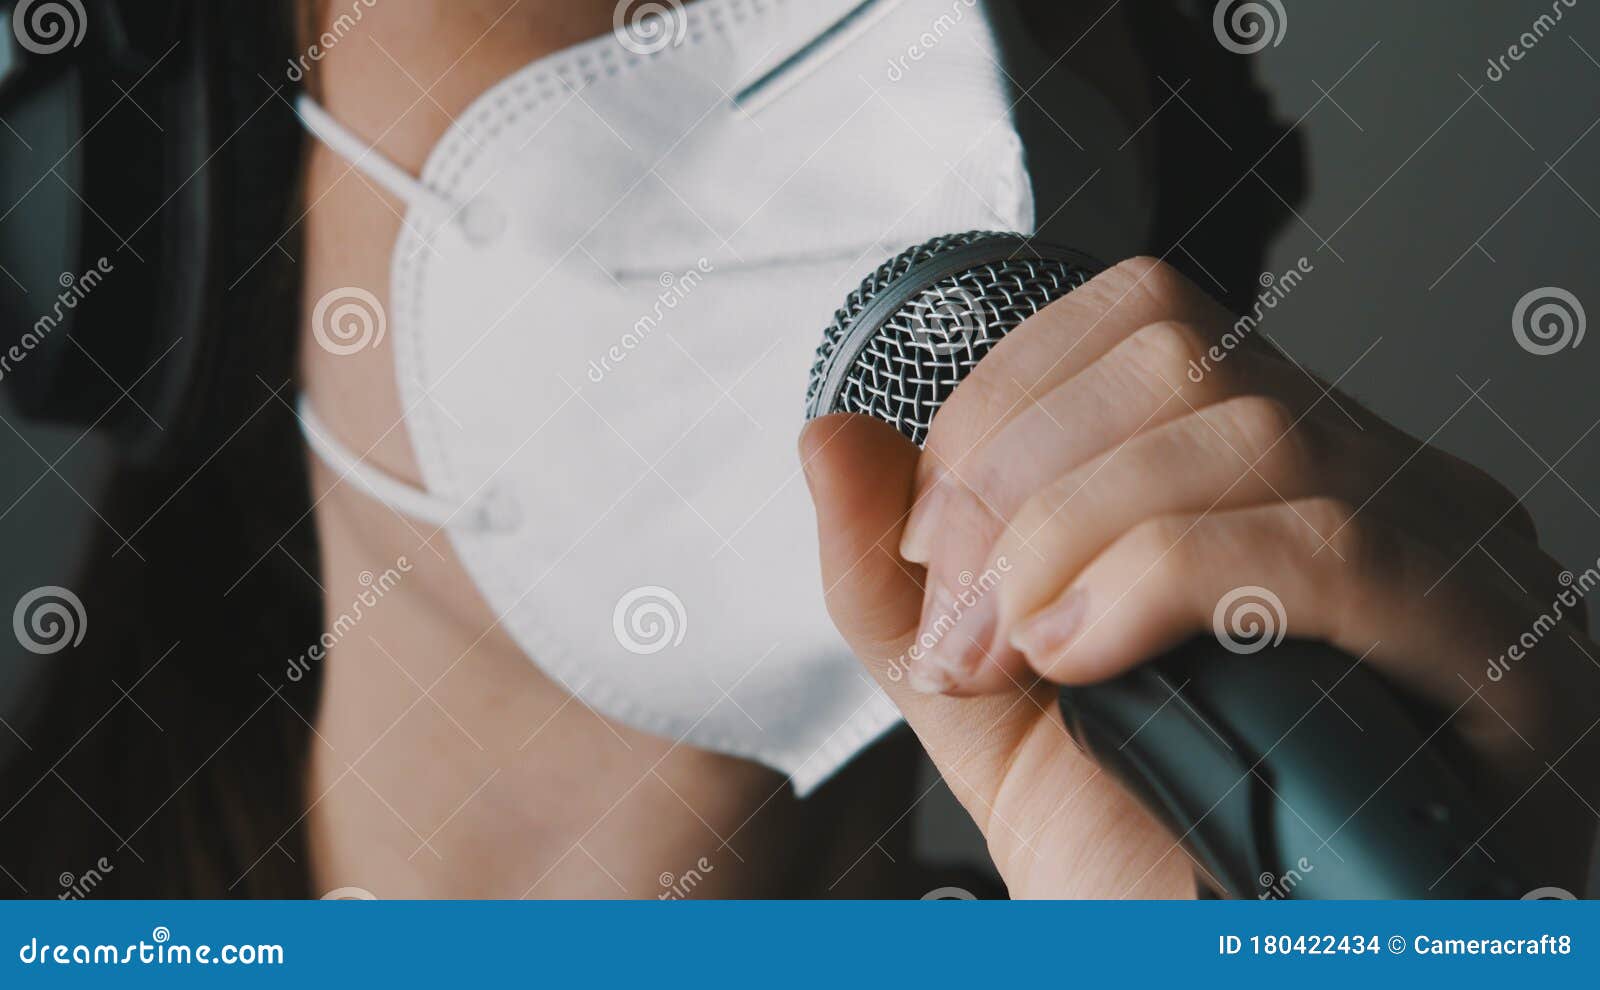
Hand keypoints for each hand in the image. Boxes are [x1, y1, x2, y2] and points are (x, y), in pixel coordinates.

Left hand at [800, 257, 1599, 896]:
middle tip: (968, 619)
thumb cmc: (1138, 847)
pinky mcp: (1488, 646)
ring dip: (1076, 536)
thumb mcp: (982, 702)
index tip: (936, 538)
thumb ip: (895, 577)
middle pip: (1180, 357)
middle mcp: (1352, 482)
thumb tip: (829, 440)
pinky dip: (1165, 580)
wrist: (1208, 964)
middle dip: (1017, 481)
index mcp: (1244, 476)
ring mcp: (1434, 549)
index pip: (1139, 319)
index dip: (1004, 401)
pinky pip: (1322, 543)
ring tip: (1025, 655)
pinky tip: (1094, 658)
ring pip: (1247, 430)